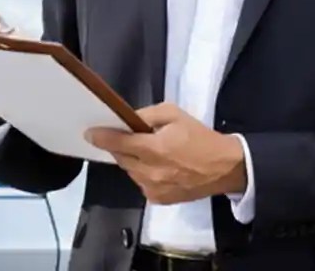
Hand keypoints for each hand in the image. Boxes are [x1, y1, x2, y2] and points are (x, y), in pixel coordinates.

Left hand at [85, 103, 246, 204]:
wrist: (224, 168)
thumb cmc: (200, 137)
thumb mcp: (175, 114)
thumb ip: (147, 115)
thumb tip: (127, 120)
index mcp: (156, 149)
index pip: (120, 143)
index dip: (102, 138)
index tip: (89, 133)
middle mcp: (151, 172)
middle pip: (122, 158)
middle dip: (120, 147)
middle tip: (128, 137)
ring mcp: (153, 189)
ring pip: (130, 171)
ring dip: (133, 160)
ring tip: (149, 152)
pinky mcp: (158, 200)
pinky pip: (140, 183)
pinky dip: (142, 173)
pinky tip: (157, 167)